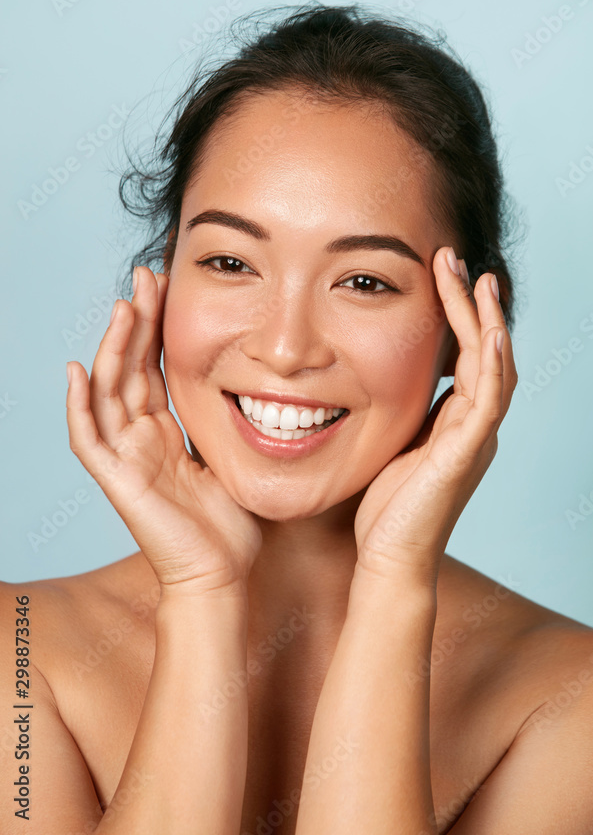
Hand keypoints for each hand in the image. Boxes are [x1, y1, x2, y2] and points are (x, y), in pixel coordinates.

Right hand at [65, 266, 261, 595]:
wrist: (223, 576)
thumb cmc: (231, 524)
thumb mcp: (232, 457)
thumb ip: (226, 421)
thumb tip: (257, 382)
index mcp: (165, 431)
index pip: (154, 366)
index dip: (156, 326)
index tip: (164, 285)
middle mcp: (140, 438)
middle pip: (129, 368)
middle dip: (136, 321)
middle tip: (144, 276)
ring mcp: (125, 458)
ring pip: (107, 392)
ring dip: (113, 348)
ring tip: (124, 306)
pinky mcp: (117, 481)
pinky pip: (88, 440)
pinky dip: (79, 406)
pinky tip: (76, 371)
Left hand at [353, 247, 517, 586]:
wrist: (389, 561)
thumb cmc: (384, 510)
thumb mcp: (390, 445)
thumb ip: (397, 413)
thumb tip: (367, 379)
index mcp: (456, 422)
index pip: (467, 356)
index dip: (460, 315)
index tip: (443, 274)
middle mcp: (474, 425)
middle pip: (486, 351)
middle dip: (474, 303)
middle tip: (458, 260)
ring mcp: (476, 437)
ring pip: (494, 365)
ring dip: (485, 318)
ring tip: (474, 276)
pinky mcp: (468, 452)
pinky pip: (489, 398)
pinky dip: (492, 361)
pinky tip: (487, 329)